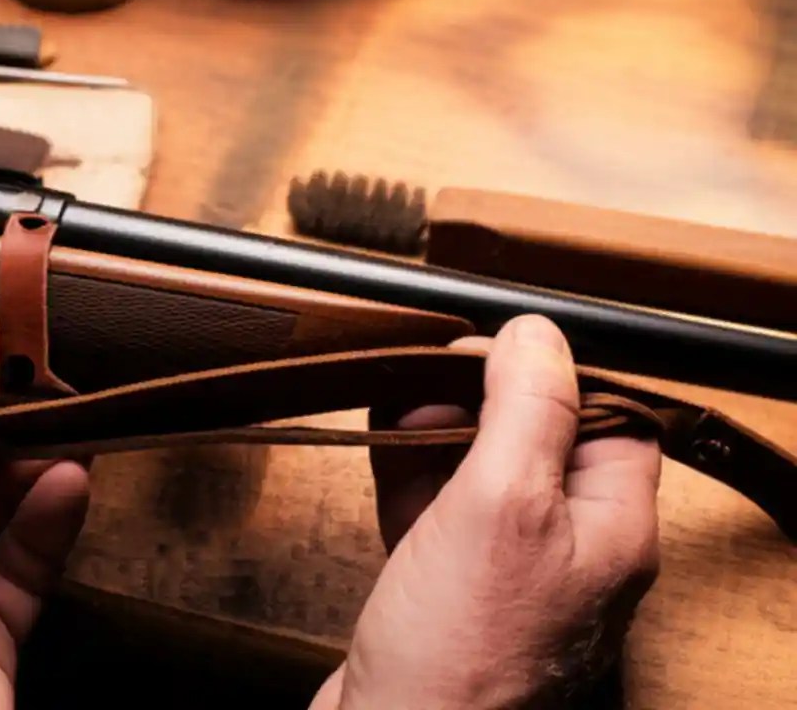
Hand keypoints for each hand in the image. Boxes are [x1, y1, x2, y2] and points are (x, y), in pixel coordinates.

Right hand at [311, 315, 661, 708]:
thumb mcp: (501, 505)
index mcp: (609, 530)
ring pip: (478, 473)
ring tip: (394, 393)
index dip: (556, 376)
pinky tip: (377, 438)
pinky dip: (407, 469)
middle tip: (431, 371)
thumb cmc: (459, 653)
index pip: (610, 422)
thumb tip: (534, 333)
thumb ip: (527, 411)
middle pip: (537, 442)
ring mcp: (501, 572)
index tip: (493, 349)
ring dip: (436, 428)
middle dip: (480, 398)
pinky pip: (434, 510)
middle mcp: (565, 551)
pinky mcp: (444, 587)